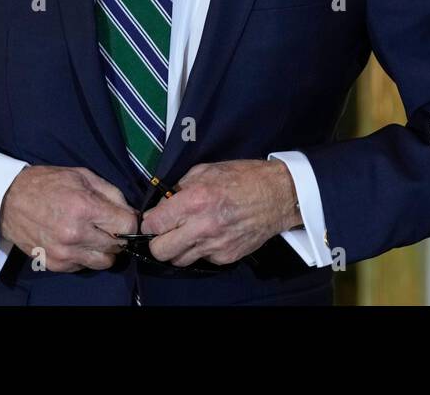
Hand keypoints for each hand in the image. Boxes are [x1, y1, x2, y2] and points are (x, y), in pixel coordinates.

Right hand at [0, 165, 137, 272]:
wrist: (8, 200)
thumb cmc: (47, 184)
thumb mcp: (82, 176)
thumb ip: (111, 194)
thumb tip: (130, 213)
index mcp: (84, 208)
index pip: (126, 226)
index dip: (130, 221)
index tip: (124, 218)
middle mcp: (75, 234)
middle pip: (117, 246)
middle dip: (118, 236)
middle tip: (108, 226)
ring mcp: (64, 252)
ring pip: (103, 262)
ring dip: (104, 250)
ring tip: (93, 236)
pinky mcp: (55, 264)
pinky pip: (83, 267)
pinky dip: (85, 256)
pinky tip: (76, 242)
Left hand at [141, 159, 300, 266]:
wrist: (279, 195)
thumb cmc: (243, 177)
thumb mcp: (207, 170)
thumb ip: (181, 187)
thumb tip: (164, 202)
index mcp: (195, 200)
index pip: (154, 224)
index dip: (150, 221)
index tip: (154, 218)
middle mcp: (203, 227)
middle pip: (160, 250)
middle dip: (158, 241)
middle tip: (166, 230)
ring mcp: (215, 246)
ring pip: (178, 260)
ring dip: (178, 249)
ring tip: (188, 233)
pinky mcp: (227, 257)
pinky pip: (202, 260)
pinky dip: (201, 250)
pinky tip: (211, 235)